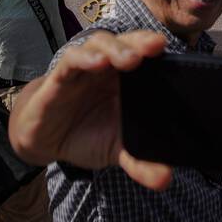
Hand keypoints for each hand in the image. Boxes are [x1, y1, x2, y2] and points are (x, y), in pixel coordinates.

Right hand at [13, 29, 171, 190]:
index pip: (147, 56)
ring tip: (131, 59)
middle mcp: (108, 68)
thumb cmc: (86, 134)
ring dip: (116, 48)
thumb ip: (140, 162)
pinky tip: (97, 62)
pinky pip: (73, 61)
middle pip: (127, 43)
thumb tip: (165, 179)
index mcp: (127, 80)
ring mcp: (85, 69)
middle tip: (156, 46)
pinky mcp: (60, 77)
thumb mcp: (115, 151)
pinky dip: (85, 58)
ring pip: (100, 44)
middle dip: (142, 42)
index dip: (159, 52)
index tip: (176, 55)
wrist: (45, 140)